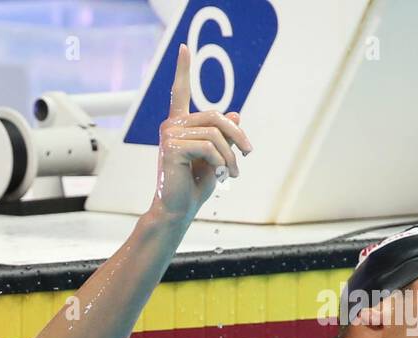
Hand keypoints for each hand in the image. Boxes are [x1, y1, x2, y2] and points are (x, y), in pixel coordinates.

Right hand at [152, 43, 253, 221]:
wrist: (178, 209)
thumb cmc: (195, 184)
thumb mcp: (216, 156)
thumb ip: (223, 135)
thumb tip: (234, 115)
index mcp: (178, 124)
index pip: (180, 92)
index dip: (182, 69)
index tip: (182, 48)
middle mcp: (171, 126)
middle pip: (214, 117)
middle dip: (236, 136)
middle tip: (248, 153)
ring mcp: (168, 136)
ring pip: (215, 134)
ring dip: (230, 155)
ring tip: (232, 172)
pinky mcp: (171, 148)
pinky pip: (208, 146)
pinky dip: (221, 161)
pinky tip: (221, 174)